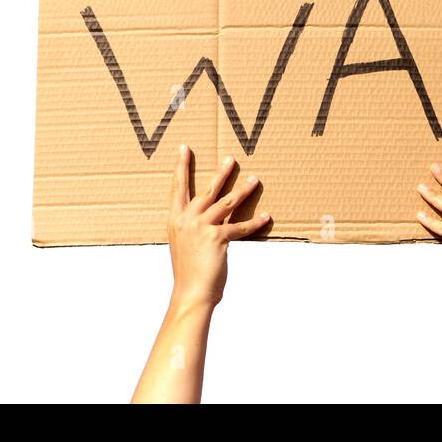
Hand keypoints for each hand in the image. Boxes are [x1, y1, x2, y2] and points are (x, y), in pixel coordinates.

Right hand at [168, 144, 268, 310]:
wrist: (191, 292)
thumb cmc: (188, 271)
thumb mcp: (183, 243)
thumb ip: (191, 226)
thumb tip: (204, 217)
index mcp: (175, 219)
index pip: (177, 187)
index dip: (181, 167)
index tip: (184, 148)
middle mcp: (186, 220)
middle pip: (207, 190)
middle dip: (221, 173)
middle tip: (231, 159)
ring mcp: (201, 227)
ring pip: (227, 202)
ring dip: (243, 190)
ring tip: (255, 179)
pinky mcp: (217, 237)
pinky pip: (241, 226)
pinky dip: (255, 222)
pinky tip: (266, 215)